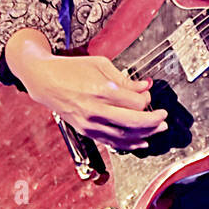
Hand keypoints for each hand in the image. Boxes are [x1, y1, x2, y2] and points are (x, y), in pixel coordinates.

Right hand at [6, 30, 166, 150]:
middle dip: (153, 121)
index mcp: (101, 90)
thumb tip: (144, 87)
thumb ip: (125, 79)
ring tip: (158, 130)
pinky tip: (141, 142)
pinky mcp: (86, 131)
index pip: (135, 103)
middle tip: (163, 118)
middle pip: (133, 122)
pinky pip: (111, 142)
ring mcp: (90, 123)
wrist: (45, 81)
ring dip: (145, 134)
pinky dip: (128, 144)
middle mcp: (96, 110)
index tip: (148, 96)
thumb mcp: (101, 64)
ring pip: (124, 136)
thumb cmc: (72, 69)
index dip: (146, 100)